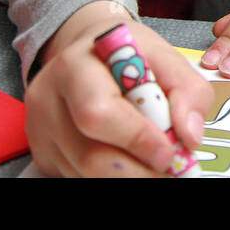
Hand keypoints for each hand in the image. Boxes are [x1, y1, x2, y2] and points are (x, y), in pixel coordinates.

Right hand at [25, 1, 212, 176]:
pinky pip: (77, 177)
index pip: (99, 112)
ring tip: (152, 163)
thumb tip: (189, 136)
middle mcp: (47, 98)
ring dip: (127, 176)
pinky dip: (110, 177)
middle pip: (89, 155)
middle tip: (167, 169)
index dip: (136, 138)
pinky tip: (129, 160)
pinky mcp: (41, 153)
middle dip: (135, 170)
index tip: (168, 153)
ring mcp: (40, 129)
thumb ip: (186, 91)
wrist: (91, 52)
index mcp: (76, 66)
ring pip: (84, 173)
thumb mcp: (165, 57)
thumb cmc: (128, 54)